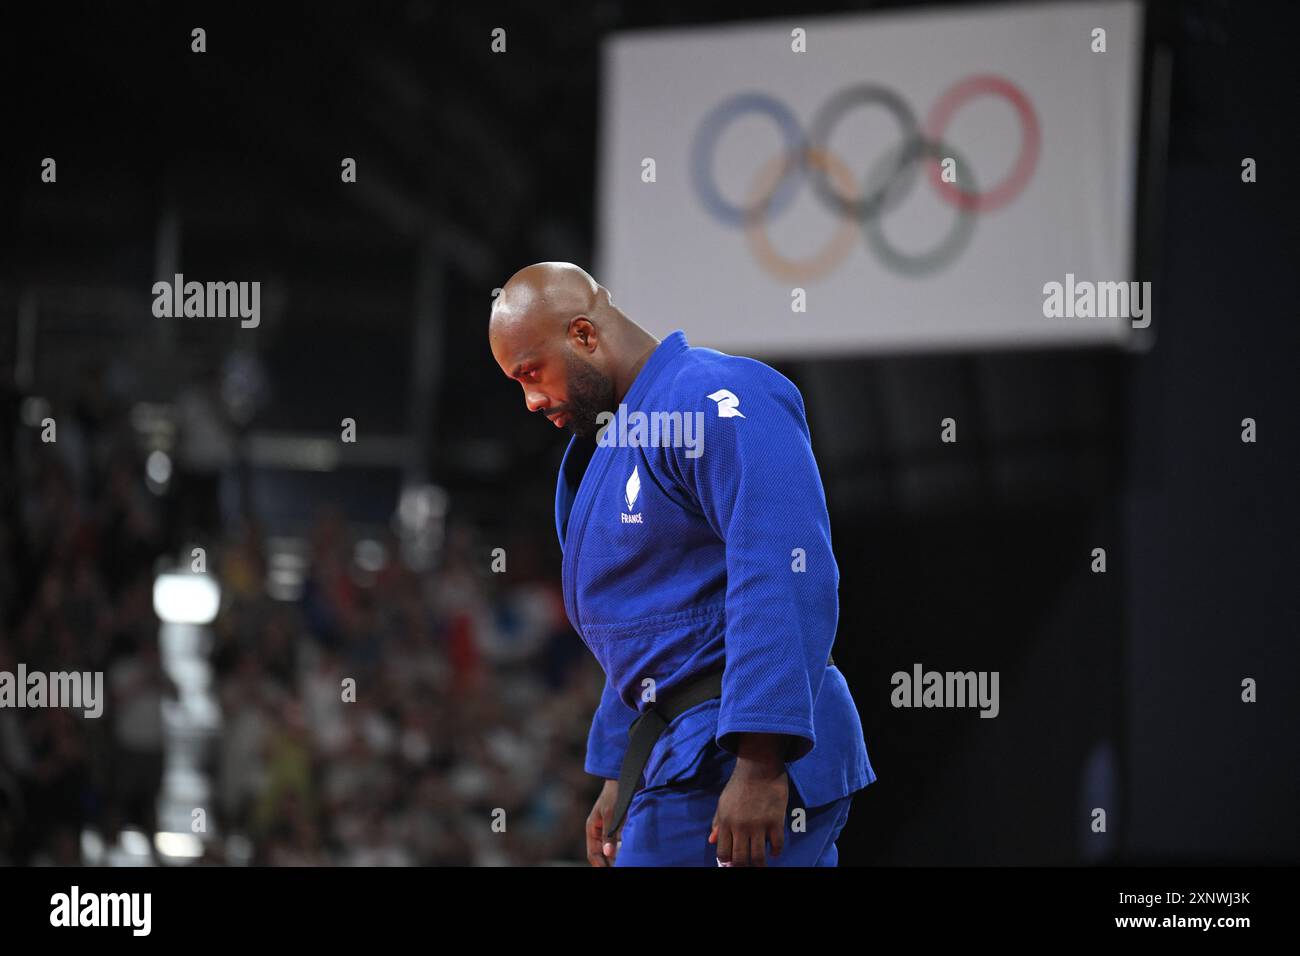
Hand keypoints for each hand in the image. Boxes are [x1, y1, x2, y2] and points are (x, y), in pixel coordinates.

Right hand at [585, 779, 619, 866]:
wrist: (624, 778)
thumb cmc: (615, 793)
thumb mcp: (612, 814)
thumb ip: (610, 833)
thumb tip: (608, 853)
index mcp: (592, 828)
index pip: (593, 853)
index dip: (600, 865)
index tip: (610, 871)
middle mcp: (599, 831)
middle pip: (601, 854)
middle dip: (608, 863)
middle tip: (619, 868)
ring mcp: (608, 829)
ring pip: (609, 849)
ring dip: (615, 858)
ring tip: (623, 863)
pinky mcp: (618, 826)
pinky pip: (618, 842)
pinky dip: (621, 849)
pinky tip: (628, 854)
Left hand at [709, 734, 789, 865]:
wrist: (758, 766)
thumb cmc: (739, 785)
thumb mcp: (723, 802)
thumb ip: (717, 823)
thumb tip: (712, 841)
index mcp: (726, 822)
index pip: (723, 852)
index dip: (726, 862)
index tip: (732, 863)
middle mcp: (740, 826)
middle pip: (740, 859)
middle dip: (742, 867)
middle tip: (747, 866)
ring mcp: (759, 825)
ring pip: (758, 857)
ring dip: (759, 865)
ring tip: (760, 865)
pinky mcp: (776, 821)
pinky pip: (777, 845)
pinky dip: (776, 852)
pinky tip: (774, 852)